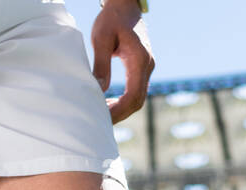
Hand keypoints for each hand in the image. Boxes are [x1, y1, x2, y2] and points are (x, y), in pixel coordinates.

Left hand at [92, 0, 154, 123]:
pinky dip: (123, 102)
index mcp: (139, 59)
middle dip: (119, 115)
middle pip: (137, 101)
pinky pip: (136, 91)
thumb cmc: (111, 19)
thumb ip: (101, 64)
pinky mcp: (142, 68)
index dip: (118, 111)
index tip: (101, 118)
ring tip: (101, 115)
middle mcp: (147, 65)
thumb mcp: (101, 38)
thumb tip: (99, 90)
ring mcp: (147, 67)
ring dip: (121, 110)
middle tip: (98, 123)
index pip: (133, 95)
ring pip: (138, 98)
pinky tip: (108, 104)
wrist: (125, 5)